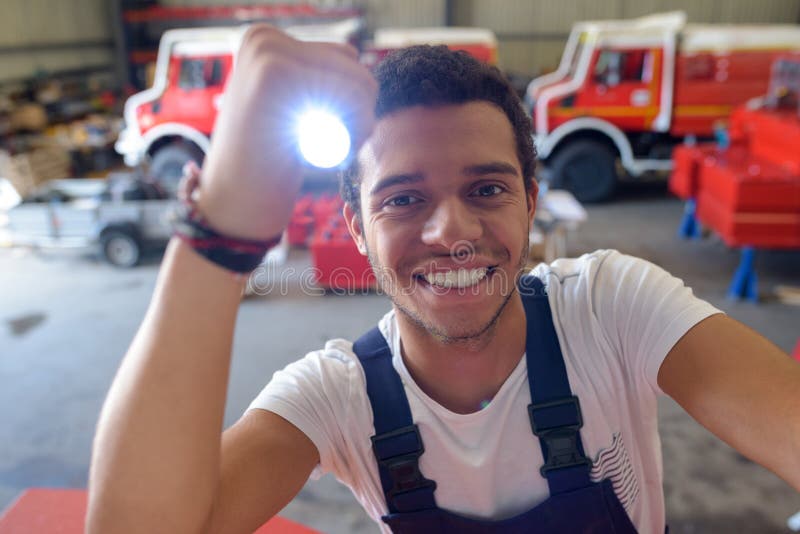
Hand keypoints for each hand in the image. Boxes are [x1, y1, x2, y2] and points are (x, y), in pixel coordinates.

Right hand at [197, 25, 376, 239]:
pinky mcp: (274, 73)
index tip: (338, 135)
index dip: (355, 100)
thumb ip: (304, 79)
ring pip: (357, 80)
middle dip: (362, 110)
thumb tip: (350, 53)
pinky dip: (357, 127)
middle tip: (345, 147)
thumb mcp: (281, 110)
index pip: (343, 56)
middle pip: (353, 66)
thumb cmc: (263, 164)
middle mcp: (264, 39)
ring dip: (362, 121)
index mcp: (265, 42)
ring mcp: (267, 53)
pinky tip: (338, 154)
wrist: (232, 203)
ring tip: (341, 152)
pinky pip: (350, 93)